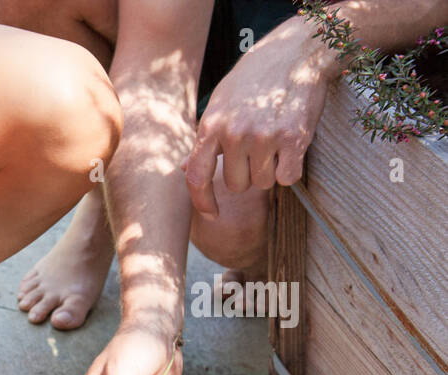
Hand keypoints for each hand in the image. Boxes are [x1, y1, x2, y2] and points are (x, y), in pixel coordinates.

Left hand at [184, 19, 335, 216]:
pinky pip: (287, 178)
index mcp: (210, 127)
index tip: (211, 214)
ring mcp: (263, 137)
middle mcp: (234, 134)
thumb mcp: (220, 104)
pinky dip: (290, 169)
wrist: (294, 54)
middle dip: (247, 173)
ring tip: (274, 139)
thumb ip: (205, 139)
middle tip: (257, 147)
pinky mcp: (293, 138)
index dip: (202, 202)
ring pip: (262, 183)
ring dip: (270, 170)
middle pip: (236, 185)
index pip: (196, 178)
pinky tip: (291, 146)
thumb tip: (186, 168)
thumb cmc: (252, 82)